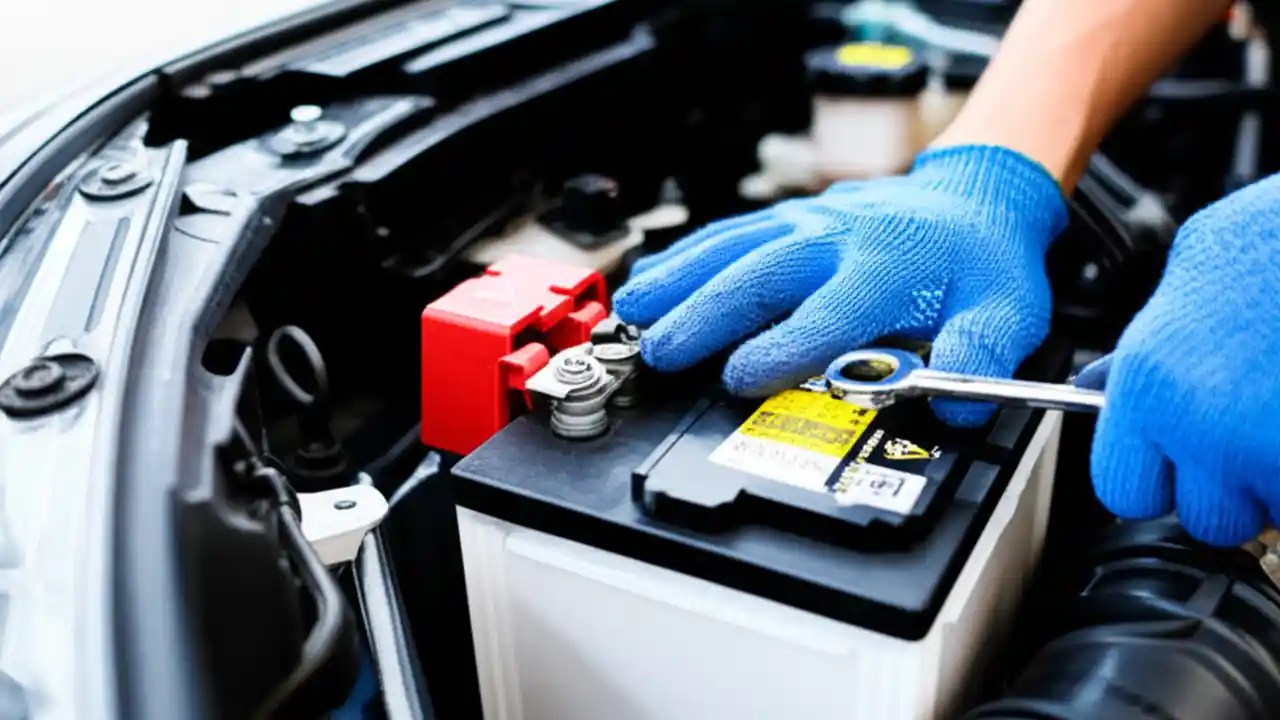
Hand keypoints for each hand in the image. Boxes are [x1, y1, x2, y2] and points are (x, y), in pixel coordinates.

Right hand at [614, 145, 1067, 425]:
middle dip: (703, 315)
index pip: (824, 316)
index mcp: (886, 270)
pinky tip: (651, 278)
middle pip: (759, 276)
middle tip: (659, 352)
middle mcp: (836, 240)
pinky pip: (728, 232)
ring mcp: (807, 222)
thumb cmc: (981, 264)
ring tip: (633, 313)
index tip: (737, 379)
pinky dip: (684, 256)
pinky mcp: (789, 217)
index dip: (778, 350)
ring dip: (679, 280)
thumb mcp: (1008, 315)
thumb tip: (955, 405)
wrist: (975, 195)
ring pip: (731, 248)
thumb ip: (980, 358)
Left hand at [1090, 175, 1279, 545]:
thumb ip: (1142, 352)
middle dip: (1230, 489)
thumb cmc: (1273, 240)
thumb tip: (1097, 386)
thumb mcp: (1188, 279)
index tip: (1170, 461)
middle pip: (1206, 517)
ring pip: (1272, 512)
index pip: (1123, 489)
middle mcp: (1206, 431)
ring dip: (1276, 478)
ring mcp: (1271, 454)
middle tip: (1249, 430)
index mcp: (1150, 387)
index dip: (1153, 478)